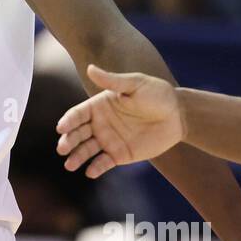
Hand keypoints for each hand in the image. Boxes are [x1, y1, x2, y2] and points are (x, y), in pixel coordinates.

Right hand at [55, 64, 184, 175]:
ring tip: (70, 165)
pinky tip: (90, 172)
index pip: (77, 114)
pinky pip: (104, 163)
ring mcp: (108, 140)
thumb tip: (90, 68)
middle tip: (62, 149)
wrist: (178, 115)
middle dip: (68, 141)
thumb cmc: (156, 94)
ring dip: (77, 157)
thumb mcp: (135, 84)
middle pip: (78, 133)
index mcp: (99, 106)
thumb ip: (112, 81)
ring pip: (87, 150)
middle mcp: (99, 124)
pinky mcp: (119, 155)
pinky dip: (96, 168)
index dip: (68, 121)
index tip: (62, 128)